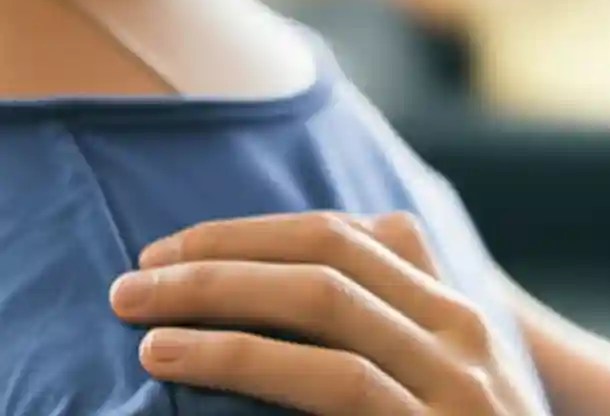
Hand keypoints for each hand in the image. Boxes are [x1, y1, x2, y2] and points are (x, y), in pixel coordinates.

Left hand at [109, 212, 545, 415]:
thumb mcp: (455, 388)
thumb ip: (403, 334)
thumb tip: (311, 294)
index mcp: (461, 314)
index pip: (353, 236)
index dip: (258, 231)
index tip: (181, 250)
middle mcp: (462, 332)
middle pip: (331, 253)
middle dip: (224, 252)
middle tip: (138, 271)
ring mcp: (454, 382)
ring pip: (324, 300)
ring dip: (215, 293)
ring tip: (136, 306)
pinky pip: (328, 380)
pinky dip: (237, 357)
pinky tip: (173, 355)